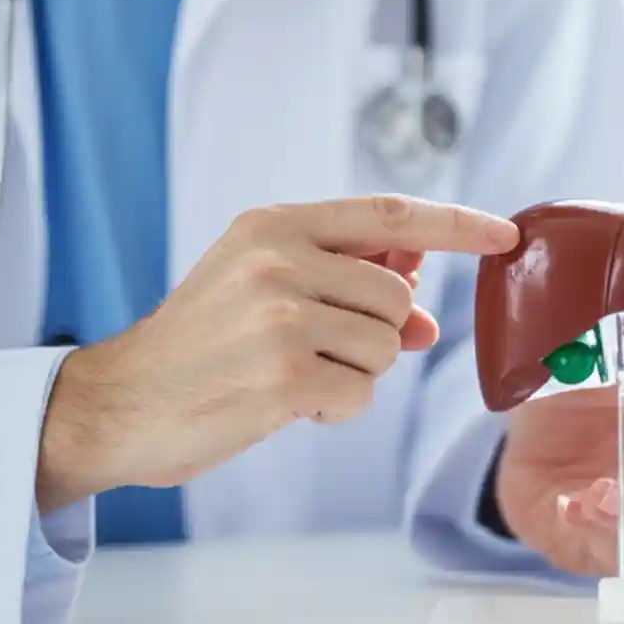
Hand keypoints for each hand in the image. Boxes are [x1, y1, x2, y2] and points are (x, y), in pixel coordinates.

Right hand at [36, 195, 518, 512]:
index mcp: (274, 225)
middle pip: (396, 297)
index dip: (457, 225)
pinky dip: (335, 409)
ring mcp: (280, 317)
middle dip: (375, 333)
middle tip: (313, 348)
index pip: (391, 214)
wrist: (117, 403)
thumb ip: (348, 282)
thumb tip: (424, 315)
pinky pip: (360, 394)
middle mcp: (278, 259)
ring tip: (288, 373)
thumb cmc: (203, 345)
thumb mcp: (266, 288)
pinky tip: (283, 403)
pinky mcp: (283, 376)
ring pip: (384, 347)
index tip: (506, 233)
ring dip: (352, 373)